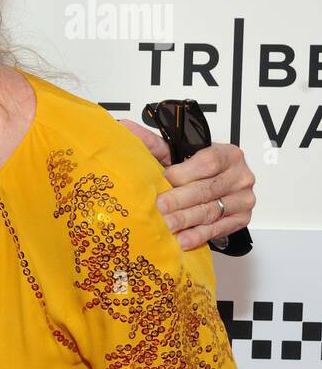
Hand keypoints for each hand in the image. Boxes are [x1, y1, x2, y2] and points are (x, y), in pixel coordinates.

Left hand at [120, 120, 255, 250]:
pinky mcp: (241, 219)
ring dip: (186, 220)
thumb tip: (125, 128)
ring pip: (211, 211)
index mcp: (227, 154)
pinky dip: (198, 236)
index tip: (163, 180)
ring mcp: (243, 199)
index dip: (184, 173)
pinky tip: (182, 240)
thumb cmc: (196, 168)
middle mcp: (240, 176)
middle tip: (159, 208)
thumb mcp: (178, 153)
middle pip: (208, 189)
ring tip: (166, 226)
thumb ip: (155, 144)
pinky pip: (218, 229)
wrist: (218, 184)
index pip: (208, 163)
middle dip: (180, 200)